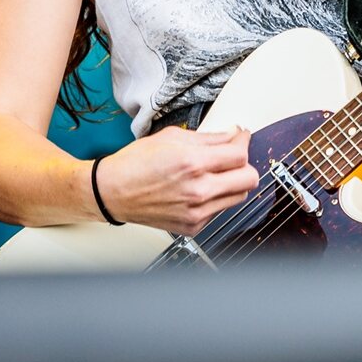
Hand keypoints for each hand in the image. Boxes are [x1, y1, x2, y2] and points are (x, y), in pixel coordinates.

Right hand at [94, 126, 259, 235]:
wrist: (111, 192)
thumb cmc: (135, 164)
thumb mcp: (172, 137)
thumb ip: (208, 137)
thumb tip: (232, 136)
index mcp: (193, 164)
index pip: (240, 155)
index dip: (243, 142)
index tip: (240, 138)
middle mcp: (198, 191)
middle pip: (249, 179)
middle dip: (244, 164)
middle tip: (232, 157)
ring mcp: (196, 212)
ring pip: (239, 196)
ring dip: (233, 182)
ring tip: (214, 173)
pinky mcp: (193, 226)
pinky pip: (220, 210)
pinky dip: (216, 198)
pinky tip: (199, 189)